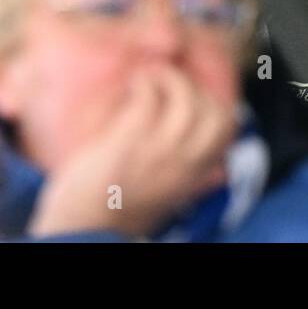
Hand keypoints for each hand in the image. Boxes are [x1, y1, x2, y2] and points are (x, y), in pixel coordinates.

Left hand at [28, 65, 236, 238]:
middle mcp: (182, 165)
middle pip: (217, 113)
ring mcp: (157, 153)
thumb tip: (213, 170)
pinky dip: (145, 82)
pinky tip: (134, 84)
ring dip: (170, 78)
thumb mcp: (164, 196)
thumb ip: (185, 176)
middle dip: (198, 88)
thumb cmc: (114, 209)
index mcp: (192, 176)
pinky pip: (149, 98)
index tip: (190, 97)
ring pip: (186, 101)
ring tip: (150, 78)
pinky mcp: (128, 143)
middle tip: (170, 85)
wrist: (80, 230)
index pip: (226, 130)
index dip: (215, 104)